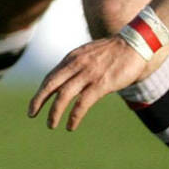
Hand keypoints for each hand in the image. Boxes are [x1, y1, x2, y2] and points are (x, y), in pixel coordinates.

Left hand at [29, 35, 154, 130]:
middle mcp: (77, 65)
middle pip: (51, 85)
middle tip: (31, 114)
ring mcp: (88, 74)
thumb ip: (80, 64)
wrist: (136, 43)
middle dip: (38, 101)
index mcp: (73, 58)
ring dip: (54, 112)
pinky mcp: (101, 84)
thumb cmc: (116, 50)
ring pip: (63, 96)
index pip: (50, 77)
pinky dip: (74, 116)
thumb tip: (72, 78)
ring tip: (51, 125)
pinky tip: (70, 125)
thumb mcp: (91, 53)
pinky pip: (82, 103)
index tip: (34, 104)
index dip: (41, 92)